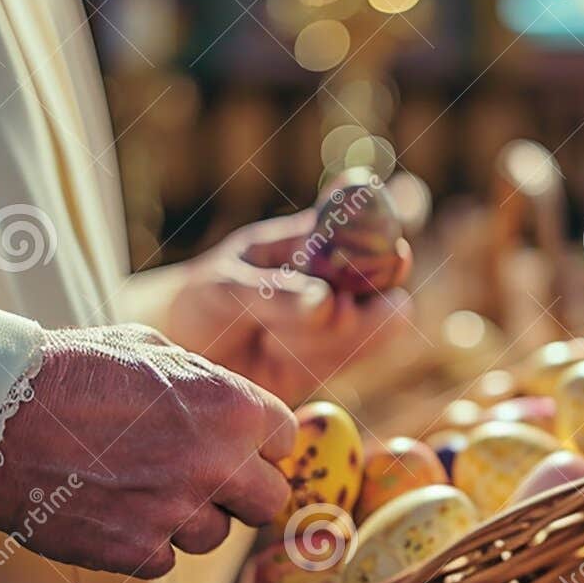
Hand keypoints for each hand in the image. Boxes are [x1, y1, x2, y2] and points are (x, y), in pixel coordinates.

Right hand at [0, 325, 295, 577]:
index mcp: (232, 407)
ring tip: (141, 487)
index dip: (261, 444)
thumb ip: (206, 382)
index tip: (240, 447)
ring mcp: (177, 513)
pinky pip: (165, 561)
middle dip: (244, 493)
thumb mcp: (151, 349)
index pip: (285, 441)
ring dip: (189, 520)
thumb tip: (234, 404)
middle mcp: (217, 464)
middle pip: (270, 502)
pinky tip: (113, 509)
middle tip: (208, 481)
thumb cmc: (71, 371)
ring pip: (215, 537)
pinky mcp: (136, 552)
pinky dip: (144, 543)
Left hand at [164, 211, 412, 405]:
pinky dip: (315, 361)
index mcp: (316, 236)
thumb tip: (328, 302)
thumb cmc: (202, 302)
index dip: (389, 235)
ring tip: (268, 337)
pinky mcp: (334, 360)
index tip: (395, 254)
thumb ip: (276, 294)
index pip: (372, 221)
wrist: (188, 353)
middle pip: (388, 284)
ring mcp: (341, 317)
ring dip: (321, 338)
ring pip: (369, 330)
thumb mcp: (226, 288)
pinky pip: (349, 362)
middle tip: (328, 310)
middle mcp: (339, 273)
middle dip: (360, 307)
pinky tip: (276, 354)